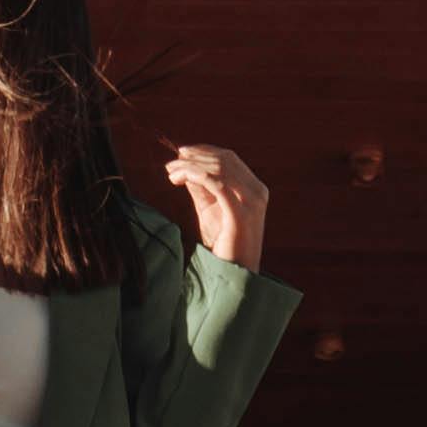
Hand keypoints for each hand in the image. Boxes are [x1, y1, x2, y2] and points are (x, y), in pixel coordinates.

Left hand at [163, 143, 267, 268]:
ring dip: (190, 165)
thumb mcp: (210, 209)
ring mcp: (252, 201)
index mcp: (254, 188)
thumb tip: (186, 167)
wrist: (235, 274)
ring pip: (218, 168)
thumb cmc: (223, 243)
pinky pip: (216, 183)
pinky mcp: (240, 212)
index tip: (180, 154)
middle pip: (223, 160)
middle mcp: (257, 191)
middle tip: (170, 164)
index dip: (203, 151)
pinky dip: (195, 174)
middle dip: (193, 157)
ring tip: (171, 172)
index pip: (229, 158)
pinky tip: (180, 178)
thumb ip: (201, 188)